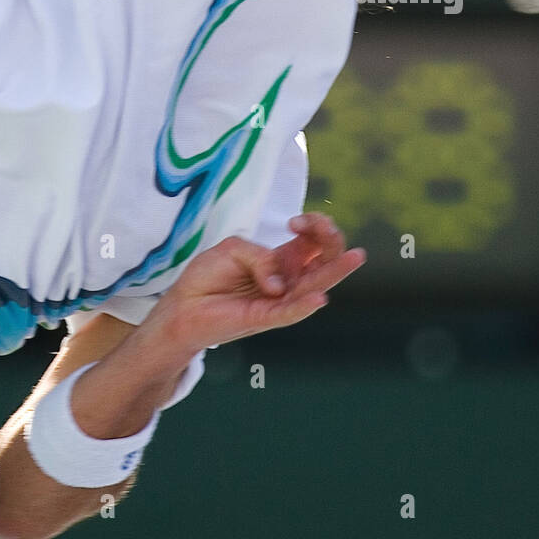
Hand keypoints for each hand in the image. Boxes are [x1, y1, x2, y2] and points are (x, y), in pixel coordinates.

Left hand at [144, 215, 365, 359]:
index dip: (315, 225)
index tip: (294, 221)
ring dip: (336, 271)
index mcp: (283, 259)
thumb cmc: (207, 276)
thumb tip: (279, 284)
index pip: (315, 240)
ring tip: (356, 256)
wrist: (183, 307)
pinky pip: (291, 311)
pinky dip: (305, 304)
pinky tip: (320, 296)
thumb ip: (259, 257)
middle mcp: (288, 279)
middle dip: (329, 238)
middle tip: (322, 226)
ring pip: (316, 284)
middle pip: (324, 259)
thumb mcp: (232, 249)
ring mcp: (281, 299)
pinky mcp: (266, 317)